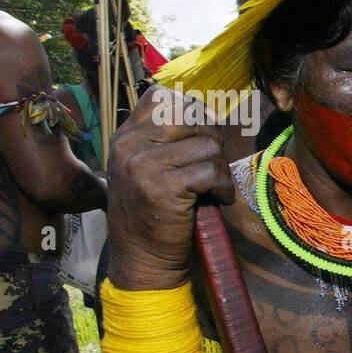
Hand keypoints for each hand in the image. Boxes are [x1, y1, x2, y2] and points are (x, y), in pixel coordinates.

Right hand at [106, 85, 232, 290]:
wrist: (141, 257)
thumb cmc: (154, 211)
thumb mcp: (148, 167)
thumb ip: (167, 139)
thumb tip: (212, 115)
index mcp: (126, 136)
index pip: (163, 96)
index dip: (193, 110)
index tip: (203, 136)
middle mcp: (130, 145)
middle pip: (192, 116)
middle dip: (213, 140)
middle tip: (213, 165)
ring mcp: (143, 166)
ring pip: (208, 145)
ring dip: (220, 168)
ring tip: (213, 186)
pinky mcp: (162, 187)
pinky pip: (211, 172)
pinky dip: (223, 188)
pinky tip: (217, 199)